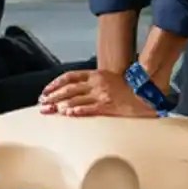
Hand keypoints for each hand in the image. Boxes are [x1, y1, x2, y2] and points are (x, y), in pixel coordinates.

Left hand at [39, 69, 157, 118]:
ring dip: (60, 105)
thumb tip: (72, 90)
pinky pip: (89, 109)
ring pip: (76, 99)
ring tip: (50, 110)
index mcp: (95, 75)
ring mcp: (102, 95)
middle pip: (69, 89)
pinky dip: (77, 110)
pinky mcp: (108, 106)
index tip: (45, 91)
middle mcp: (96, 83)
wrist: (144, 96)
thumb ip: (91, 82)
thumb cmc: (125, 90)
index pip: (69, 76)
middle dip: (53, 96)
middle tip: (42, 103)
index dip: (55, 84)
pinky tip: (68, 114)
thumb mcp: (107, 80)